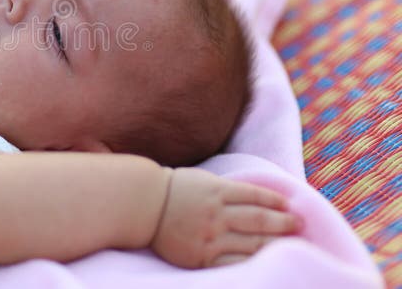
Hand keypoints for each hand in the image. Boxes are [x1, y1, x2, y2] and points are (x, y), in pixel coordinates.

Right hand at [149, 168, 300, 268]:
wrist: (141, 205)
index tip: (290, 205)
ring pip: (251, 242)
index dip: (275, 201)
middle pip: (259, 219)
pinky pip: (232, 261)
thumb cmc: (172, 190)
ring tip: (292, 243)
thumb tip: (254, 196)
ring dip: (275, 242)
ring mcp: (209, 236)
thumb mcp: (201, 179)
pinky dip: (252, 262)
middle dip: (283, 222)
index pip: (255, 195)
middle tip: (300, 225)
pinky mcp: (201, 256)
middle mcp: (216, 213)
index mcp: (216, 190)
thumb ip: (225, 188)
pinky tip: (266, 261)